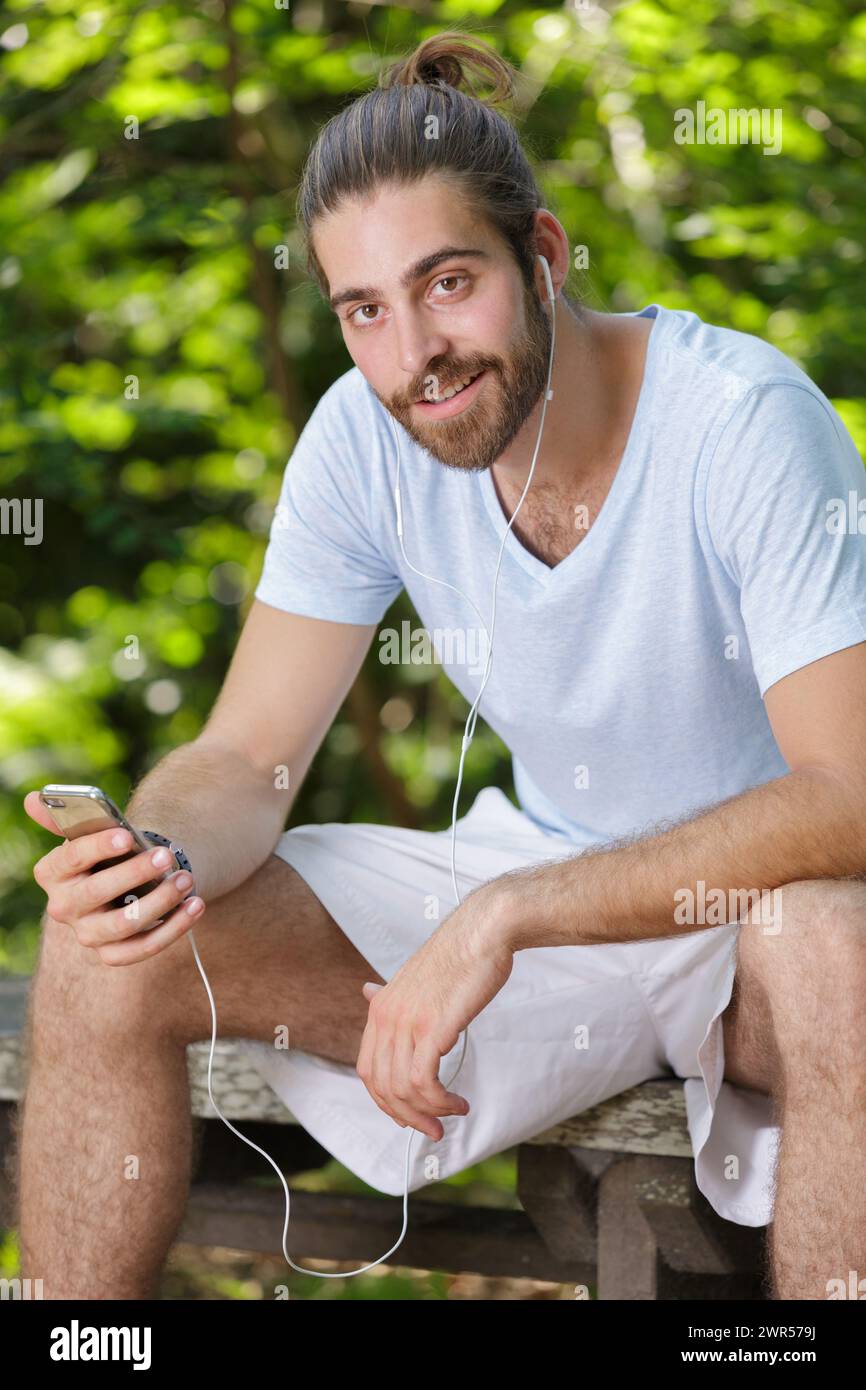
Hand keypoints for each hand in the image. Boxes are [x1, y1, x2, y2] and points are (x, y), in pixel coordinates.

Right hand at [24, 790, 204, 965]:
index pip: (71, 858)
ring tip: (187, 878)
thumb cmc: (109, 854)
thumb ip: (70, 818)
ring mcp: (88, 934)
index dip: (99, 847)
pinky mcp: (113, 954)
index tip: (127, 836)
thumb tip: (32, 799)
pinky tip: (195, 906)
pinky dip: (173, 928)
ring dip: (160, 901)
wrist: (123, 885)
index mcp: (52, 872)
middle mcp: (63, 907)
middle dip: (134, 873)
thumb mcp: (90, 834)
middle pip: (96, 893)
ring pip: (123, 924)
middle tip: (166, 855)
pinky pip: (143, 948)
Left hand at [355, 884, 515, 1139]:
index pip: (368, 1070)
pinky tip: (457, 1103)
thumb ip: (391, 995)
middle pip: (381, 1086)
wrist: (483, 932)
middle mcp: (386, 1016)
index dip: (386, 1100)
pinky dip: (439, 1102)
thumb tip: (365, 992)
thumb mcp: (413, 977)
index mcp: (379, 1007)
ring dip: (427, 1113)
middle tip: (432, 1130)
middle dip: (405, 1116)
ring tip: (452, 1115)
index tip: (410, 1114)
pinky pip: (423, 1081)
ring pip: (402, 1089)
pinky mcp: (432, 1027)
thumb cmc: (458, 955)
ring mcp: (406, 1022)